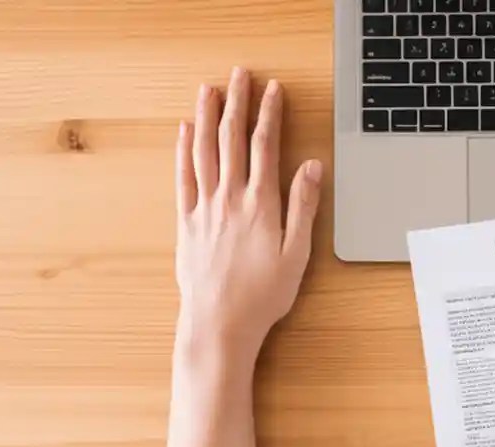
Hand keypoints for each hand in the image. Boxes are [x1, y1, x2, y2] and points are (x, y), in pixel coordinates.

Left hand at [174, 67, 321, 365]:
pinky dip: (184, 151)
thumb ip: (303, 207)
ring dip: (208, 117)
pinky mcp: (187, 222)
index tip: (274, 91)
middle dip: (238, 104)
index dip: (270, 115)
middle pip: (233, 140)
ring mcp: (204, 208)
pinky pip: (183, 177)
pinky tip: (186, 131)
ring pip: (204, 152)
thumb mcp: (297, 254)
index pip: (266, 148)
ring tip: (210, 90)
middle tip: (241, 75)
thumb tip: (312, 167)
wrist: (219, 322)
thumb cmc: (263, 295)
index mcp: (261, 205)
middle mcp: (230, 199)